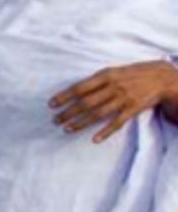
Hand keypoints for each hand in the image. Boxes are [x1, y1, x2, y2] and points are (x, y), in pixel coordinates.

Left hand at [49, 60, 177, 141]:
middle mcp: (113, 87)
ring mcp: (123, 98)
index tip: (51, 104)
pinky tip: (94, 139)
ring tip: (66, 129)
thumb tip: (72, 91)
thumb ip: (95, 81)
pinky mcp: (133, 108)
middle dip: (68, 112)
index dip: (64, 96)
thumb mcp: (113, 72)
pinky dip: (105, 131)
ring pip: (98, 114)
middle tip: (55, 120)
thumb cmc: (131, 74)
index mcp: (105, 75)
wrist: (160, 77)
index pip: (80, 88)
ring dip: (80, 123)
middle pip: (86, 102)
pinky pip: (117, 122)